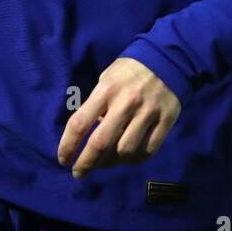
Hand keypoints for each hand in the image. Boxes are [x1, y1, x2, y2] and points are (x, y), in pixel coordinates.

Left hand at [57, 56, 180, 177]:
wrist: (168, 58)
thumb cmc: (130, 70)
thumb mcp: (107, 78)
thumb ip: (98, 104)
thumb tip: (91, 133)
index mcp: (106, 90)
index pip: (79, 123)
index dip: (68, 145)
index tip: (63, 159)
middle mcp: (126, 103)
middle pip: (101, 143)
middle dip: (86, 163)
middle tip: (79, 172)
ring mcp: (147, 113)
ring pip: (125, 151)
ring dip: (111, 162)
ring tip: (104, 163)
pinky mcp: (166, 121)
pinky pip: (148, 150)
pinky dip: (134, 159)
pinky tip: (127, 158)